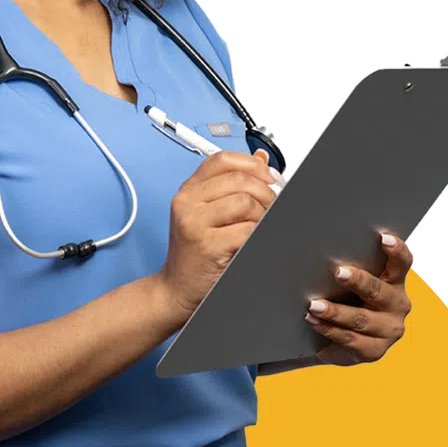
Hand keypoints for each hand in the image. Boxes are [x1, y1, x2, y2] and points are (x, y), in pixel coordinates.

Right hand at [159, 148, 278, 320]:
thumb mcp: (206, 213)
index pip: (222, 160)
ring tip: (257, 228)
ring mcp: (194, 223)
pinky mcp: (207, 245)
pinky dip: (256, 234)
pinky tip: (250, 242)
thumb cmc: (194, 251)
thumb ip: (231, 186)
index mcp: (188, 190)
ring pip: (245, 203)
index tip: (268, 177)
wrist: (176, 288)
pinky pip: (246, 230)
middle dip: (264, 192)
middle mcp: (187, 202)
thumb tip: (261, 159)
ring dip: (261, 215)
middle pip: (238, 180)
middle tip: (270, 207)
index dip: (250, 164)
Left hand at [304, 229, 413, 366]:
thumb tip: (305, 220)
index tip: (383, 237)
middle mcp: (398, 303)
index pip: (402, 262)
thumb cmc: (344, 293)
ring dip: (335, 312)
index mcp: (395, 279)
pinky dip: (330, 331)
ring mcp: (388, 330)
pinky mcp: (375, 351)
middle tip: (337, 272)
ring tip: (313, 306)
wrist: (341, 334)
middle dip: (357, 281)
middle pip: (378, 291)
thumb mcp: (349, 275)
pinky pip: (351, 341)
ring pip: (361, 319)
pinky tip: (314, 323)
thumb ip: (342, 254)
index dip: (396, 250)